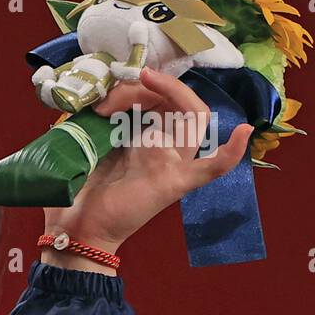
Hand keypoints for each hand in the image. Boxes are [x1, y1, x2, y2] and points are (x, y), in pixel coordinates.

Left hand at [40, 67, 253, 273]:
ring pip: (193, 119)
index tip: (106, 89)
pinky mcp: (173, 185)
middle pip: (173, 101)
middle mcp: (162, 148)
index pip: (157, 96)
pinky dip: (230, 152)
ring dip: (166, 95)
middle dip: (140, 88)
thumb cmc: (76, 189)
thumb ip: (95, 118)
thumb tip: (98, 94)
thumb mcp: (84, 142)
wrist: (73, 229)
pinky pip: (210, 169)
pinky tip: (242, 132)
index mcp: (143, 137)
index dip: (135, 85)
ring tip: (118, 101)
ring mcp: (172, 165)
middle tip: (105, 101)